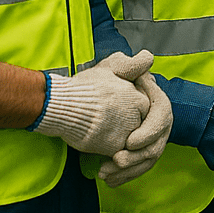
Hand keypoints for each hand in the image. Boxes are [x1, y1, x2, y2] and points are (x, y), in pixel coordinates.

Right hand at [34, 51, 150, 155]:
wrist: (65, 105)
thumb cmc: (85, 85)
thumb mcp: (112, 66)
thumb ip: (133, 65)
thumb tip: (148, 58)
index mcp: (139, 97)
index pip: (138, 108)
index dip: (120, 109)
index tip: (106, 109)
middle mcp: (137, 115)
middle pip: (134, 125)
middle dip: (118, 125)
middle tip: (100, 121)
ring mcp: (127, 132)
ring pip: (125, 140)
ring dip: (111, 138)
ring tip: (95, 130)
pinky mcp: (114, 148)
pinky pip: (116, 154)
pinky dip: (105, 150)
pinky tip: (93, 140)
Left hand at [98, 71, 172, 187]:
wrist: (87, 102)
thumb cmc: (104, 83)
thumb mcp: (116, 69)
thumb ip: (131, 64)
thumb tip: (147, 59)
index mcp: (157, 103)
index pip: (161, 119)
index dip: (148, 132)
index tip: (130, 141)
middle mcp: (158, 124)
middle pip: (155, 145)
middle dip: (136, 157)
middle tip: (116, 159)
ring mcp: (149, 141)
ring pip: (145, 161)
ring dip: (128, 170)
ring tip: (105, 171)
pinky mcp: (138, 154)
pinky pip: (135, 170)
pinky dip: (123, 176)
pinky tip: (107, 178)